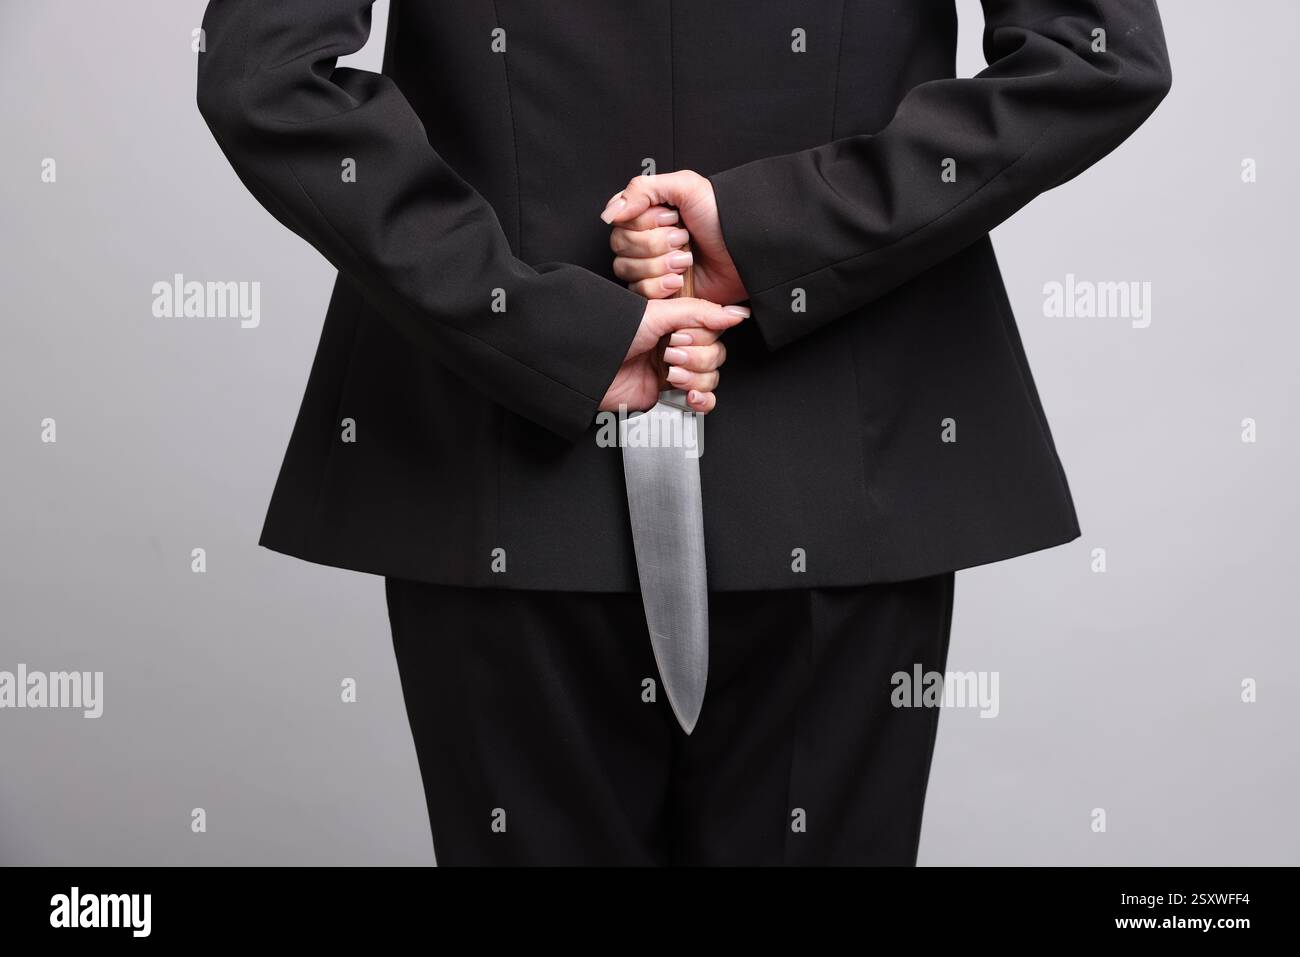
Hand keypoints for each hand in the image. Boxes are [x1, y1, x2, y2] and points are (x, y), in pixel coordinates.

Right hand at [601, 171, 747, 306]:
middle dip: (654, 244)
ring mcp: (650, 267)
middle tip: (683, 240)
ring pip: (626, 269)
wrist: (746, 254)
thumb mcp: (686, 186)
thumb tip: (609, 212)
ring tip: (686, 260)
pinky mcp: (658, 292)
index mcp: (648, 212)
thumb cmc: (723, 219)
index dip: (644, 222)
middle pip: (620, 246)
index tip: (671, 218)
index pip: (620, 220)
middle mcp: (645, 239)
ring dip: (658, 265)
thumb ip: (642, 189)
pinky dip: (659, 287)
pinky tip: (680, 280)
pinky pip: (638, 293)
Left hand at [601, 298, 748, 415]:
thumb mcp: (658, 313)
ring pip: (711, 379)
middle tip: (668, 356)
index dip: (700, 338)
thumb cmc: (615, 336)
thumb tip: (738, 313)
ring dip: (694, 378)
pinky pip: (703, 403)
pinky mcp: (670, 398)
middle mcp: (680, 348)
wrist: (590, 367)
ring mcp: (676, 374)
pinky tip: (689, 396)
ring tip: (669, 375)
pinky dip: (702, 401)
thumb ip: (701, 312)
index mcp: (678, 325)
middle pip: (716, 357)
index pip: (714, 332)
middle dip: (695, 358)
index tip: (676, 336)